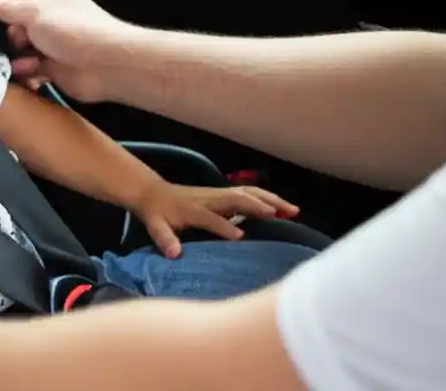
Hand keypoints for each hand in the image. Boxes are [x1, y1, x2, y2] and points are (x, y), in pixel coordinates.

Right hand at [0, 0, 142, 102]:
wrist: (107, 66)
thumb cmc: (77, 32)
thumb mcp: (35, 12)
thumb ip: (8, 5)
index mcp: (47, 1)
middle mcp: (50, 23)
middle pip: (15, 27)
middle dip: (5, 35)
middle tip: (9, 40)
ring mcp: (53, 47)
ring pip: (21, 53)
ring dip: (15, 59)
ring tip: (22, 61)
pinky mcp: (55, 71)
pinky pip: (31, 73)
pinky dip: (26, 76)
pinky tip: (29, 76)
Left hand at [129, 182, 299, 258]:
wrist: (153, 191)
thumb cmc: (156, 212)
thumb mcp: (154, 225)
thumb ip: (164, 238)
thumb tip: (174, 253)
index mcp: (192, 209)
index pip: (210, 217)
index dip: (223, 226)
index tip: (240, 236)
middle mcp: (209, 198)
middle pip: (237, 197)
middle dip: (260, 204)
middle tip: (285, 214)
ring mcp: (218, 194)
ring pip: (248, 193)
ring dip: (270, 199)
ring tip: (293, 210)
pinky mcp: (223, 194)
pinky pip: (248, 195)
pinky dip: (266, 199)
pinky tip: (281, 209)